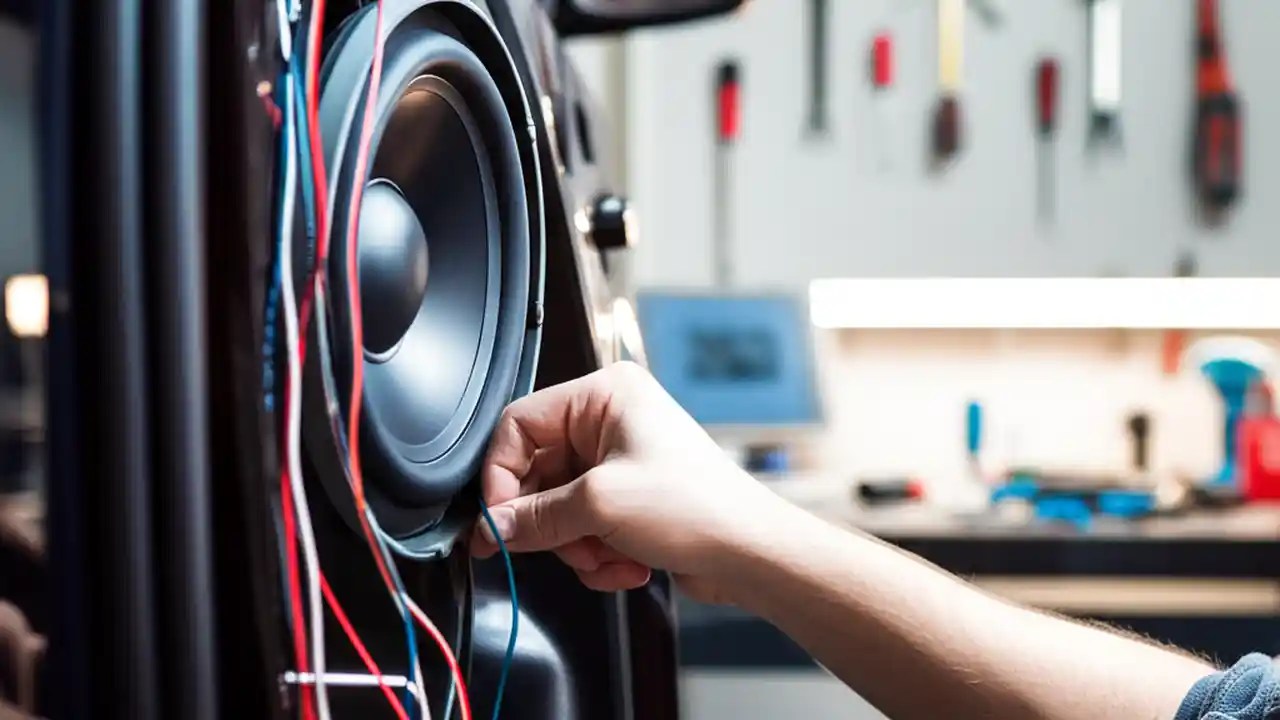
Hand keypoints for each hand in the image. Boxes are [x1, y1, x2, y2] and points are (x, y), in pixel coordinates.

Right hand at [472, 362, 792, 603]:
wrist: (751, 552)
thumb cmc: (699, 507)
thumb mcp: (600, 507)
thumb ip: (535, 517)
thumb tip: (493, 526)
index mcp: (604, 394)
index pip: (519, 424)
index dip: (501, 475)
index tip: (495, 518)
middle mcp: (610, 419)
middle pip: (536, 471)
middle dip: (547, 521)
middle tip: (543, 548)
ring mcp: (619, 459)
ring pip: (557, 506)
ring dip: (574, 544)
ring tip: (604, 558)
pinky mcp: (627, 496)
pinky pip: (582, 525)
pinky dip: (595, 553)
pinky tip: (624, 565)